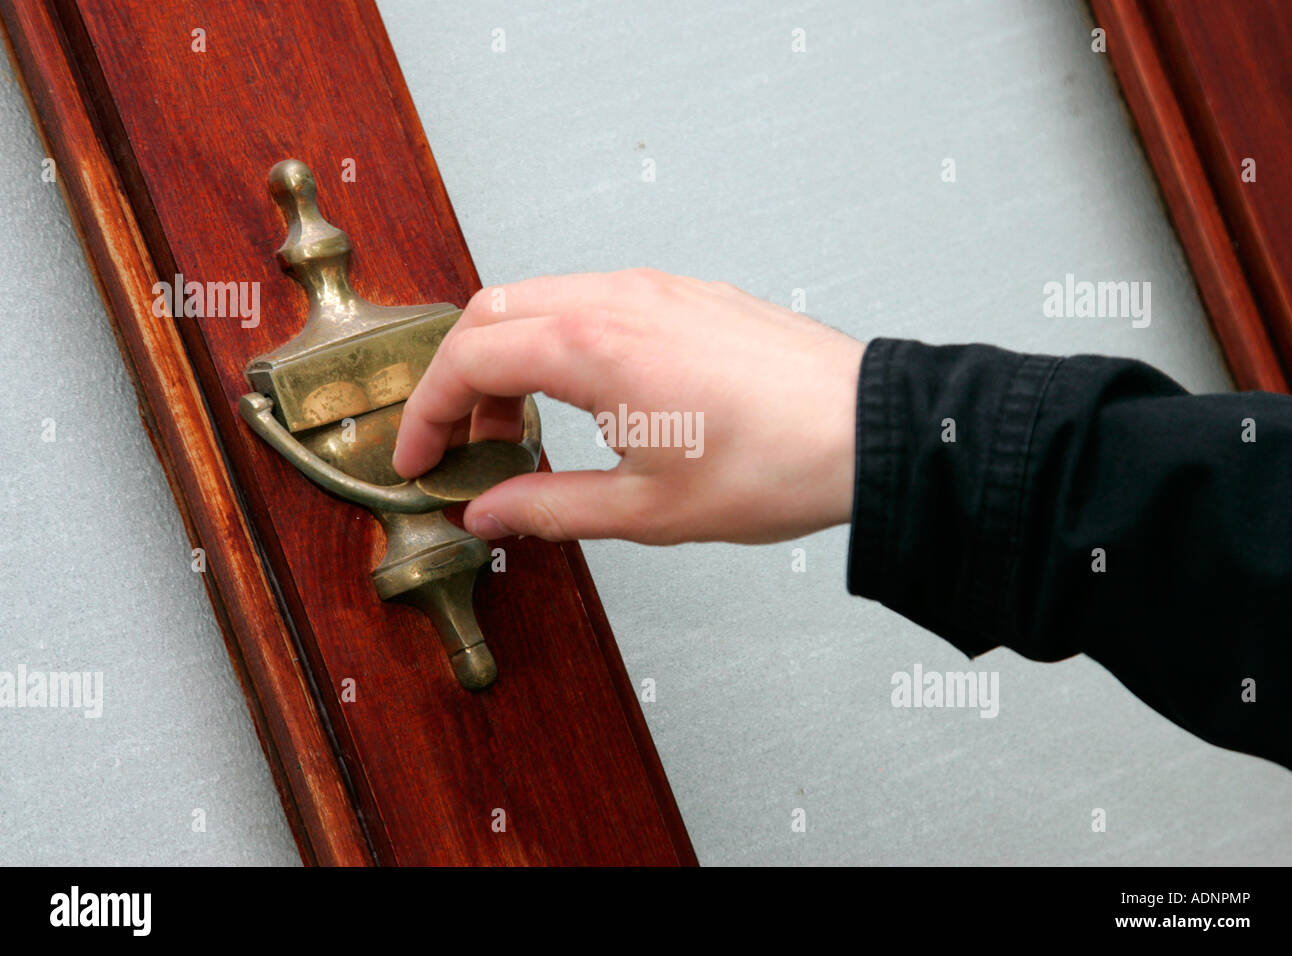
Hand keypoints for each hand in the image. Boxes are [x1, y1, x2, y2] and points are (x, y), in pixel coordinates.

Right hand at [392, 269, 864, 544]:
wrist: (866, 432)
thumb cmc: (773, 466)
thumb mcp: (645, 510)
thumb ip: (548, 508)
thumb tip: (486, 516)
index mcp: (591, 348)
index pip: (467, 360)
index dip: (426, 412)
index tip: (417, 458)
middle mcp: (615, 299)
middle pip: (489, 313)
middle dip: (458, 379)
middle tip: (463, 445)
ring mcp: (654, 287)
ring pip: (540, 299)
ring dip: (509, 357)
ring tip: (523, 430)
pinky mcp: (686, 293)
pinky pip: (592, 298)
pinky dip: (559, 339)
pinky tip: (584, 397)